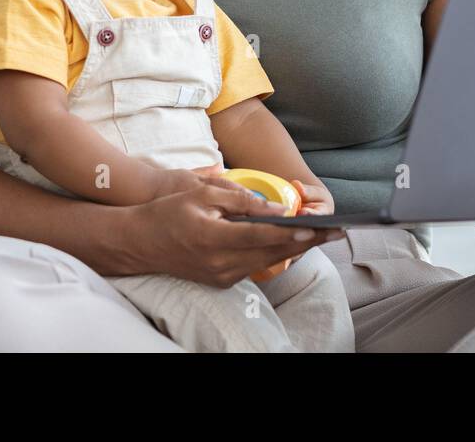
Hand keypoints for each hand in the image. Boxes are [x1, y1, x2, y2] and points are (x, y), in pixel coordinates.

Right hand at [130, 169, 343, 287]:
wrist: (138, 243)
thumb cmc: (169, 211)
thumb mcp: (202, 194)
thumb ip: (240, 200)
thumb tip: (275, 208)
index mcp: (213, 238)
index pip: (261, 236)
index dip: (291, 232)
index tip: (318, 227)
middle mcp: (219, 263)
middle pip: (271, 252)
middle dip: (306, 242)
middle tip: (336, 232)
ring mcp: (220, 276)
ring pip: (266, 261)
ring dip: (295, 249)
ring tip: (324, 236)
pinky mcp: (220, 281)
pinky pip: (254, 266)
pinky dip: (275, 254)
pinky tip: (294, 244)